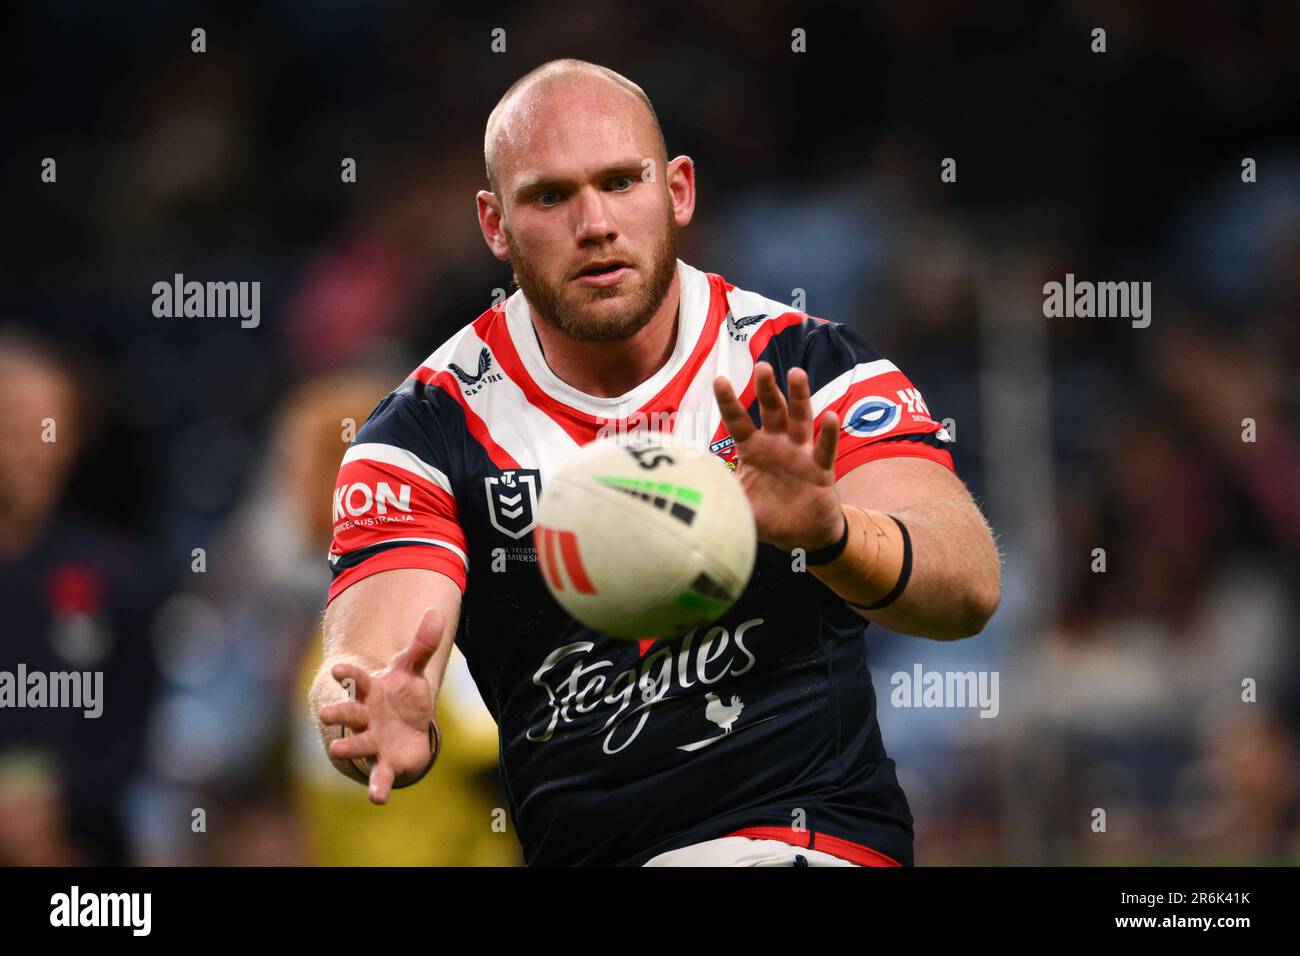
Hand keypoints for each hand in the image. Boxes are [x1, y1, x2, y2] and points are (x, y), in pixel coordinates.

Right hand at [320, 607, 441, 803]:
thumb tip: (436, 613)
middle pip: (349, 714)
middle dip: (338, 714)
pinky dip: (378, 787)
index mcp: (371, 691)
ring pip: (357, 745)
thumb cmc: (403, 695)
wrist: (408, 728)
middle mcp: (366, 717)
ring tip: (336, 750)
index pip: (356, 679)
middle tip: (324, 714)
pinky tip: (378, 798)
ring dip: (348, 748)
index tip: (337, 669)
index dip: (347, 674)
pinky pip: (380, 777)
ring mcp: (373, 741)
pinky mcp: (386, 763)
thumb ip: (422, 645)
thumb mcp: (412, 669)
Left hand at [713, 362, 843, 552]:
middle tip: (762, 366)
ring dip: (799, 396)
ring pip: (800, 419)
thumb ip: (722, 498)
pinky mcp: (821, 469)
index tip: (720, 379)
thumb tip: (692, 496)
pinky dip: (828, 433)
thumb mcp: (741, 507)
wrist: (803, 534)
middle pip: (772, 410)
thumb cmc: (769, 516)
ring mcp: (800, 454)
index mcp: (753, 450)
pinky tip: (829, 416)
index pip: (738, 422)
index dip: (729, 402)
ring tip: (796, 373)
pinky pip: (824, 448)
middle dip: (767, 388)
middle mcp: (777, 445)